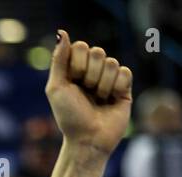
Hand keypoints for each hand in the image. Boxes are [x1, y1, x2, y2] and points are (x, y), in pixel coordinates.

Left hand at [46, 31, 133, 156]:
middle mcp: (92, 71)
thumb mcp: (56, 88)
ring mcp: (109, 78)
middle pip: (98, 52)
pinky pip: (125, 72)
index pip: (81, 47)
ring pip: (111, 63)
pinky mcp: (124, 87)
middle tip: (86, 93)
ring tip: (99, 100)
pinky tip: (112, 100)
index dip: (77, 64)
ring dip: (102, 85)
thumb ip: (58, 60)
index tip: (73, 82)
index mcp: (75, 69)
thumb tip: (62, 32)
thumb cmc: (69, 117)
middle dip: (90, 75)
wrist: (88, 139)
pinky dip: (116, 87)